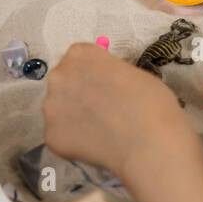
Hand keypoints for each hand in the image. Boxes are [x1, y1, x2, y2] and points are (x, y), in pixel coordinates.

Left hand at [43, 43, 192, 182]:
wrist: (148, 143)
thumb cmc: (152, 103)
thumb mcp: (134, 74)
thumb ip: (111, 74)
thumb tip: (107, 84)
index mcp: (80, 54)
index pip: (78, 58)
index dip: (91, 73)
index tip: (105, 85)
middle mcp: (59, 76)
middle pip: (64, 82)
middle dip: (77, 93)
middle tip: (100, 110)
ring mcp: (51, 107)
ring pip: (59, 110)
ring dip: (73, 117)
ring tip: (99, 132)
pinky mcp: (51, 136)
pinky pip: (61, 136)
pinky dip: (74, 142)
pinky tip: (95, 148)